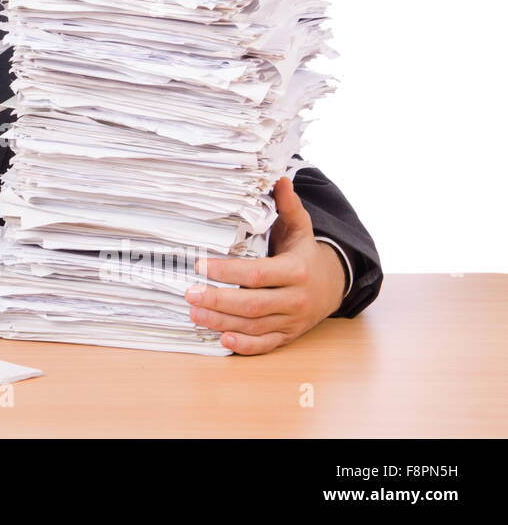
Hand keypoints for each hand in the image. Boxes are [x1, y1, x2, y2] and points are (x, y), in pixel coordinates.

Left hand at [185, 176, 345, 354]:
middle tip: (189, 293)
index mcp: (297, 270)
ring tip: (194, 313)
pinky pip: (266, 344)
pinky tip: (222, 340)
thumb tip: (279, 178)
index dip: (227, 272)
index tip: (200, 266)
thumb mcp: (300, 227)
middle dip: (218, 300)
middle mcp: (296, 298)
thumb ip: (288, 205)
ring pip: (254, 326)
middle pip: (253, 304)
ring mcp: (292, 320)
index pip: (257, 274)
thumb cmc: (306, 252)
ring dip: (222, 322)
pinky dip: (244, 346)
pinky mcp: (288, 335)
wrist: (334, 284)